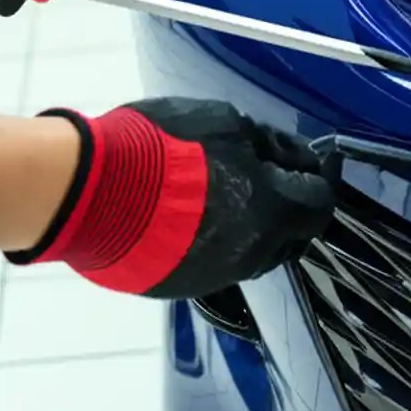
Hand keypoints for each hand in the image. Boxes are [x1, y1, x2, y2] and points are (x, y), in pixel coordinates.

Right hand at [8, 99, 336, 298]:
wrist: (89, 190)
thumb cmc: (163, 148)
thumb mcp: (227, 124)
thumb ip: (266, 146)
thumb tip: (286, 157)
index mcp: (273, 213)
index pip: (320, 204)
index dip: (318, 178)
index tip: (310, 162)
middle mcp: (252, 254)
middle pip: (290, 236)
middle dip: (289, 206)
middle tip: (270, 175)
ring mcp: (214, 275)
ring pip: (251, 253)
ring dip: (250, 226)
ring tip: (223, 194)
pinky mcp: (178, 286)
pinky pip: (211, 264)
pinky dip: (212, 241)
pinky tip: (190, 217)